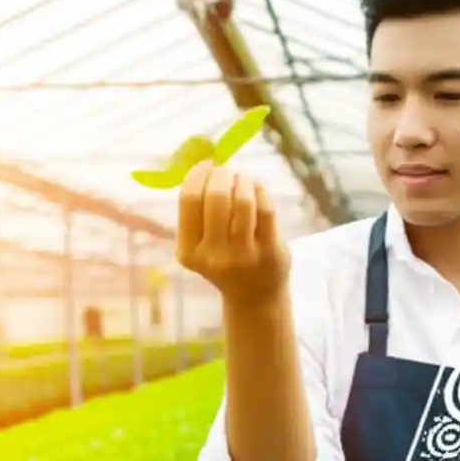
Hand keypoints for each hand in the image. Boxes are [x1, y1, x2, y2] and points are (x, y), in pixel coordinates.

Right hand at [176, 160, 289, 303]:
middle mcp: (214, 256)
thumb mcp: (201, 244)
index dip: (197, 174)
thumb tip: (203, 162)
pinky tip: (256, 188)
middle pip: (216, 198)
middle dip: (222, 174)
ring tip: (242, 178)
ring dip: (243, 180)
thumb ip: (198, 210)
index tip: (206, 165)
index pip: (189, 200)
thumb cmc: (224, 260)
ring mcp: (244, 256)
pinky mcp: (270, 252)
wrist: (255, 297)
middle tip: (226, 170)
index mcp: (189, 252)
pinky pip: (266, 209)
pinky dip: (260, 190)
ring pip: (244, 201)